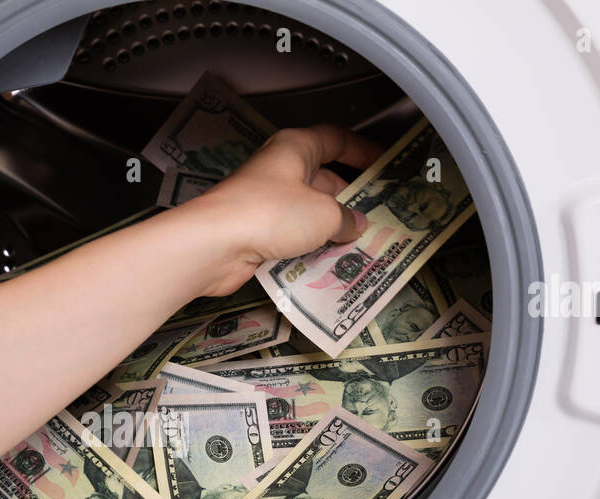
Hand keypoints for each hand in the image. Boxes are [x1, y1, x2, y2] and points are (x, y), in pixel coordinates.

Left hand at [179, 124, 383, 297]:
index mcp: (296, 147)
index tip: (384, 162)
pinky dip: (309, 244)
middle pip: (323, 177)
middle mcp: (279, 168)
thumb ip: (346, 218)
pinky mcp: (255, 229)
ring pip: (307, 209)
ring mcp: (264, 200)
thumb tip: (355, 224)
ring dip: (330, 226)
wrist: (215, 245)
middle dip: (349, 197)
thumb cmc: (268, 213)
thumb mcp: (324, 214)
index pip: (337, 139)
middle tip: (376, 213)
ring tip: (358, 242)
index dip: (363, 149)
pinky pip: (291, 234)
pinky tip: (328, 259)